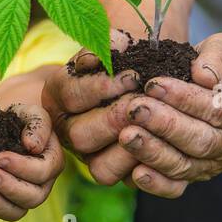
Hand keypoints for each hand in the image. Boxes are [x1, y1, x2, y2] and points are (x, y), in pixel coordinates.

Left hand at [0, 104, 64, 221]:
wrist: (2, 126)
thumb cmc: (19, 118)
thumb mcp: (31, 113)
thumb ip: (37, 125)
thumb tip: (32, 146)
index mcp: (51, 162)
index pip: (42, 172)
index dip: (22, 167)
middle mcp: (40, 185)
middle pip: (32, 198)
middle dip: (9, 188)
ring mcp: (22, 196)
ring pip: (16, 212)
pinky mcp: (3, 202)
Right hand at [43, 29, 142, 185]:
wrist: (148, 79)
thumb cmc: (132, 58)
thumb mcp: (122, 43)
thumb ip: (115, 41)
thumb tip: (115, 48)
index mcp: (59, 92)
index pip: (70, 94)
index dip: (102, 87)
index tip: (134, 77)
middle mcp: (67, 126)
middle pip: (79, 134)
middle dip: (115, 119)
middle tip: (145, 105)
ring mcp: (87, 153)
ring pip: (97, 166)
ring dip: (129, 148)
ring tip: (154, 128)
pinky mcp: (109, 170)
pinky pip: (120, 181)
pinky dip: (141, 171)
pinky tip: (161, 149)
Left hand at [118, 33, 221, 195]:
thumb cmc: (221, 66)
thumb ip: (218, 58)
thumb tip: (203, 76)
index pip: (217, 109)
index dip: (185, 98)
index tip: (153, 83)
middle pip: (200, 140)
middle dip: (164, 125)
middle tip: (134, 110)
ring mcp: (214, 163)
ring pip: (186, 164)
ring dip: (154, 152)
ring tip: (126, 135)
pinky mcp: (194, 174)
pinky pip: (177, 186)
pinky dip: (157, 183)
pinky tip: (135, 174)